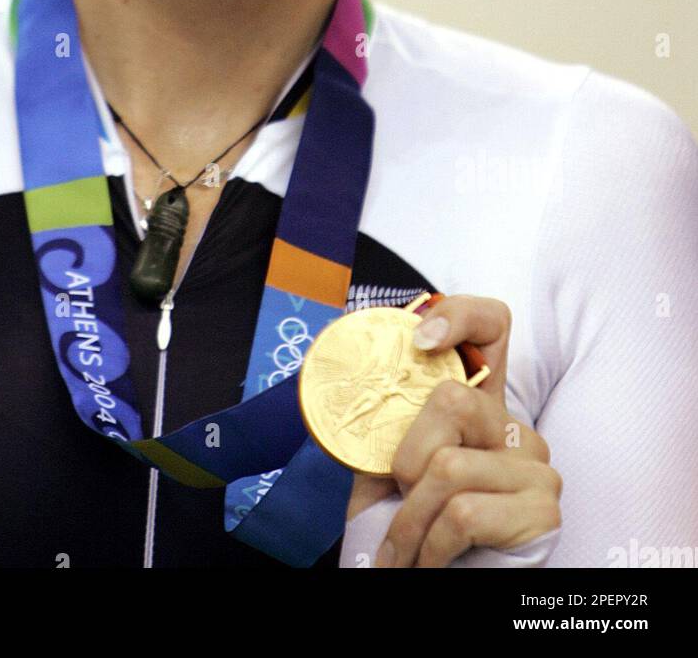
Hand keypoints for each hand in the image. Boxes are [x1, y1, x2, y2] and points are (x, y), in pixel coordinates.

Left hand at [347, 295, 561, 567]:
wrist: (424, 584)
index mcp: (479, 408)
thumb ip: (386, 425)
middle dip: (407, 457)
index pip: (491, 324)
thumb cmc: (406, 529)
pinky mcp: (543, 510)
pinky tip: (427, 563)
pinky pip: (463, 512)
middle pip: (452, 398)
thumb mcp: (385, 469)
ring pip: (449, 465)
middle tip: (402, 497)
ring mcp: (536, 467)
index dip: (459, 314)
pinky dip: (428, 544)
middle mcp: (514, 428)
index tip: (420, 339)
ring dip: (410, 518)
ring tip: (407, 546)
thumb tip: (356, 382)